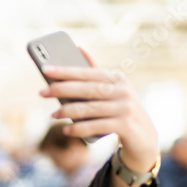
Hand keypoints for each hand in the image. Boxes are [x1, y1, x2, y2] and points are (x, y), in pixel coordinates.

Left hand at [39, 49, 158, 172]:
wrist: (144, 139)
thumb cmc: (120, 111)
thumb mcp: (113, 91)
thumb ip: (96, 74)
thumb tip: (79, 48)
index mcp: (118, 79)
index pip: (88, 72)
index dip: (66, 71)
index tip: (45, 69)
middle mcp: (123, 91)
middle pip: (86, 89)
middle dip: (61, 90)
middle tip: (42, 92)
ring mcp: (125, 108)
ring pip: (89, 109)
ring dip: (67, 112)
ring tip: (53, 115)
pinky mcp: (125, 126)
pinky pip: (95, 126)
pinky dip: (79, 129)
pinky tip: (66, 130)